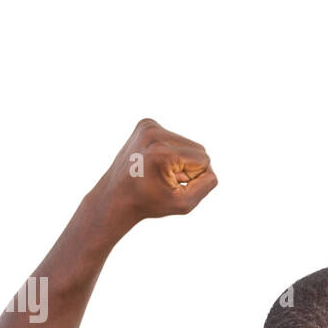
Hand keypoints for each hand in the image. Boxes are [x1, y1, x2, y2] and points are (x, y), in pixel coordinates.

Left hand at [95, 118, 217, 222]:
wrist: (116, 196)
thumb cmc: (150, 203)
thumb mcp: (184, 204)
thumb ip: (207, 184)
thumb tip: (210, 166)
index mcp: (162, 152)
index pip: (204, 159)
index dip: (194, 177)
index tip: (172, 185)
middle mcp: (154, 133)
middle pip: (197, 148)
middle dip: (188, 166)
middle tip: (166, 179)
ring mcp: (147, 126)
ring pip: (187, 143)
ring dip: (180, 159)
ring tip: (159, 171)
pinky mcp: (146, 124)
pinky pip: (175, 137)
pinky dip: (170, 151)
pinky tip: (155, 161)